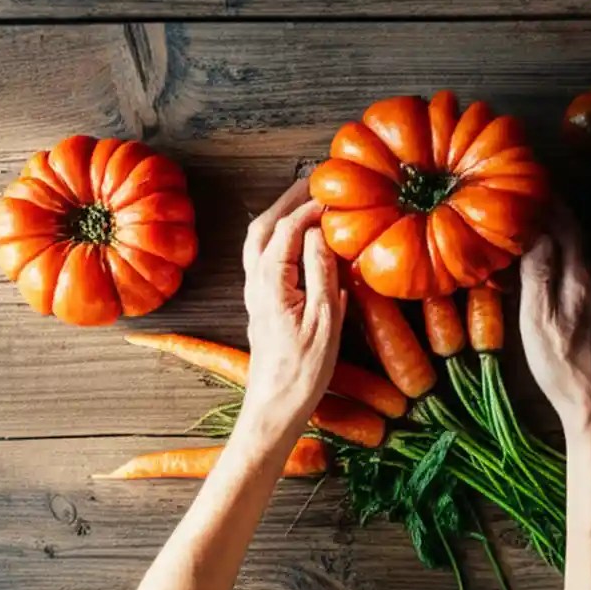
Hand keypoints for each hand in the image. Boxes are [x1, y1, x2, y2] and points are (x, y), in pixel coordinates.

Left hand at [239, 180, 345, 436]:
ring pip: (259, 240)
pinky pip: (263, 257)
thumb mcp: (324, 321)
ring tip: (306, 202)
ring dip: (279, 215)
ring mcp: (254, 292)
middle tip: (314, 182)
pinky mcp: (260, 303)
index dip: (311, 206)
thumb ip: (321, 271)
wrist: (274, 408)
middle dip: (288, 200)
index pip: (289, 229)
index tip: (336, 192)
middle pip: (264, 226)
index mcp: (271, 282)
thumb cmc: (303, 372)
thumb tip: (319, 231)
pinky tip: (297, 238)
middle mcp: (255, 282)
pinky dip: (278, 236)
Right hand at [519, 205, 590, 438]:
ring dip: (548, 225)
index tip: (526, 177)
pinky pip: (564, 262)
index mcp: (578, 275)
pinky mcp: (581, 305)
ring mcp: (586, 291)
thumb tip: (534, 230)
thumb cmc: (562, 362)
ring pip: (567, 245)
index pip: (565, 223)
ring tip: (521, 212)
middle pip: (569, 229)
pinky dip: (548, 247)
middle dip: (547, 205)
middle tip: (519, 188)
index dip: (547, 198)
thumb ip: (538, 273)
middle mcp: (586, 277)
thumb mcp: (540, 317)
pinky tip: (532, 251)